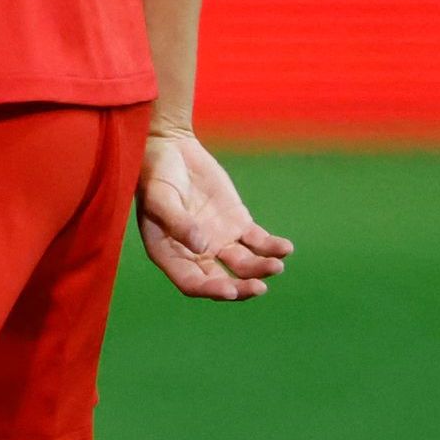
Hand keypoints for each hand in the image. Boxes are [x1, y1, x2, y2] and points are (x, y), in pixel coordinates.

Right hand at [137, 128, 292, 299]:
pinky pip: (258, 242)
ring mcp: (219, 239)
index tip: (230, 290)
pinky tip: (285, 248)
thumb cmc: (155, 175)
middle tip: (260, 287)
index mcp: (170, 253)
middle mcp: (196, 253)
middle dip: (241, 288)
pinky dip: (272, 247)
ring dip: (260, 269)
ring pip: (244, 264)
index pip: (192, 282)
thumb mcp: (160, 197)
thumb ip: (178, 223)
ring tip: (277, 264)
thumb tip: (201, 247)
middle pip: (221, 280)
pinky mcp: (237, 223)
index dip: (210, 289)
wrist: (170, 148)